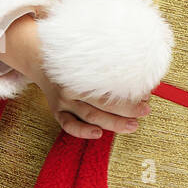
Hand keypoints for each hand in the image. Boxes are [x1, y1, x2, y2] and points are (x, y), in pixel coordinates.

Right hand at [0, 14, 149, 138]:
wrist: (39, 57)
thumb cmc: (74, 57)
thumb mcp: (90, 53)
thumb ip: (110, 63)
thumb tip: (139, 76)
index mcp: (82, 71)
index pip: (110, 85)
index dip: (130, 93)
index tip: (147, 96)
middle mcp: (72, 86)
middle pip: (103, 103)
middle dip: (127, 109)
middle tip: (145, 111)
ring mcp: (63, 100)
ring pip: (89, 115)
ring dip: (113, 123)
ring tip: (132, 126)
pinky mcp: (57, 110)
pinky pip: (68, 124)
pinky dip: (82, 131)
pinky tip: (98, 134)